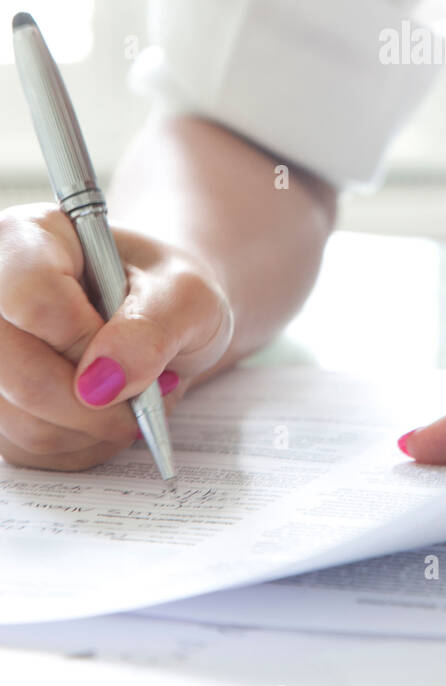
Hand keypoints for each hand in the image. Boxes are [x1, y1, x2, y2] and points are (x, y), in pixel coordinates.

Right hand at [0, 203, 232, 471]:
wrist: (160, 317)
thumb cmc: (168, 291)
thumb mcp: (188, 293)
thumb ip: (154, 326)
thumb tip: (102, 381)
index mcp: (30, 237)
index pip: (31, 297)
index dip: (83, 338)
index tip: (129, 356)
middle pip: (17, 371)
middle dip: (96, 400)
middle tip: (152, 390)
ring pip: (23, 421)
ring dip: (97, 426)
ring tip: (137, 393)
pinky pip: (30, 448)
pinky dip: (83, 443)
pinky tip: (109, 411)